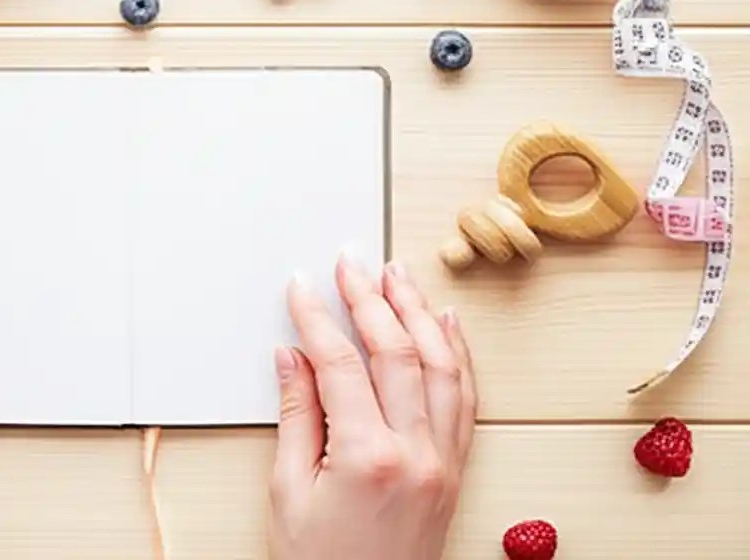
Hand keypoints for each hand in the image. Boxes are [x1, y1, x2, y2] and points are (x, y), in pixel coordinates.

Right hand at [270, 257, 476, 559]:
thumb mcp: (290, 493)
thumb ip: (296, 417)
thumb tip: (292, 358)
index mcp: (367, 457)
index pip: (339, 364)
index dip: (316, 318)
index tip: (301, 286)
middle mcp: (416, 452)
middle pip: (396, 352)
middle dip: (370, 299)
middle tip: (350, 262)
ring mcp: (443, 460)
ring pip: (440, 365)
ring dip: (418, 313)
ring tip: (397, 276)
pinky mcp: (455, 470)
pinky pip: (465, 398)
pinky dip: (456, 354)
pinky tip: (444, 323)